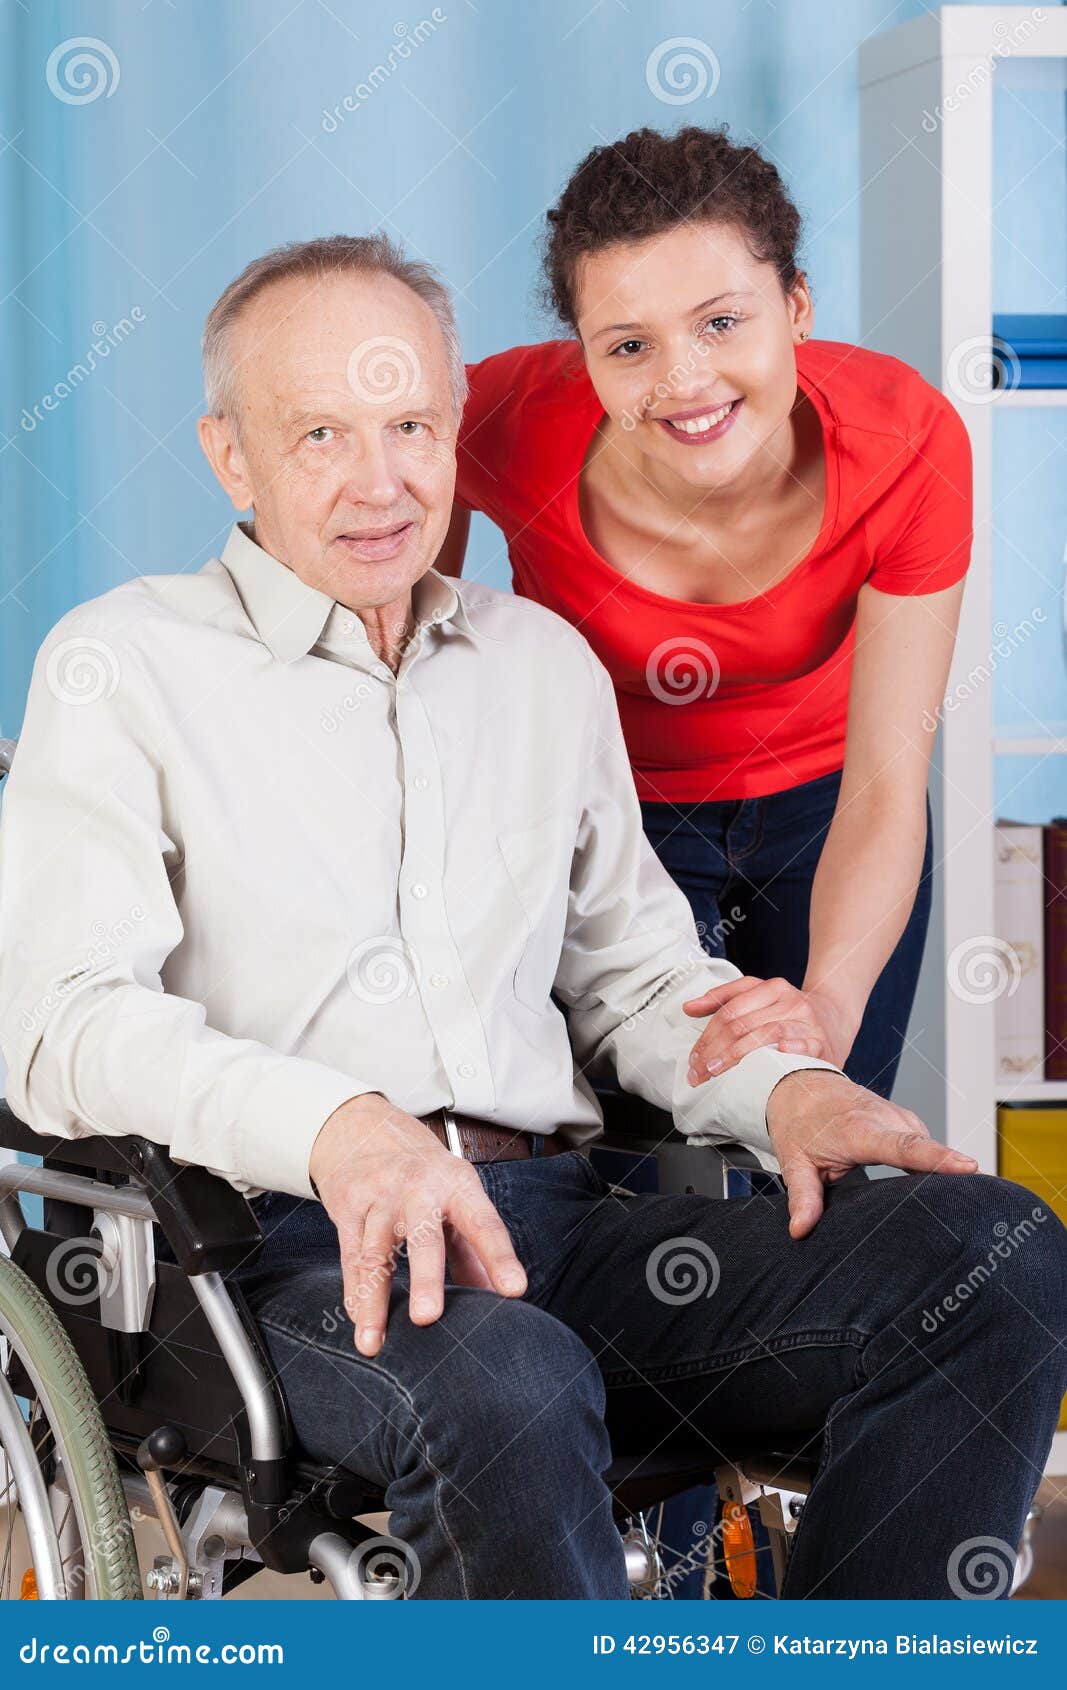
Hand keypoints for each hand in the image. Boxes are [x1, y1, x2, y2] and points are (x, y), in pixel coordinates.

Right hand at [308, 1094, 526, 1355]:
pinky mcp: (347, 1206)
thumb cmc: (422, 1172)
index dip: (499, 1258)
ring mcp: (379, 1197)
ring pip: (375, 1253)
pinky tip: (359, 1320)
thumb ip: (474, 1249)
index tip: (514, 1291)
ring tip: (374, 1340)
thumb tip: (494, 1299)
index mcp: (457, 1186)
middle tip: (427, 1318)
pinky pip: (350, 1256)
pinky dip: (354, 1291)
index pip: (484, 1223)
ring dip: (374, 1300)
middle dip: (426, 1277)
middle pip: (423, 1236)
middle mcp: (418, 1188)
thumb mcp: (458, 1196)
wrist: (363, 1127)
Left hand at [683, 977, 856, 1081]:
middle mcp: (788, 1000)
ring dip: (735, 1055)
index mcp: (771, 987)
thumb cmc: (789, 1015)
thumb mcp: (758, 999)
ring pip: (765, 1033)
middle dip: (714, 1051)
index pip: (729, 1010)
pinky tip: (773, 1057)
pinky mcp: (821, 1041)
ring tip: (715, 1071)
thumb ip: (723, 1000)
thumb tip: (688, 1007)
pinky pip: (802, 1044)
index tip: (693, 1059)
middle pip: (741, 1023)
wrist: (836, 1020)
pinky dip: (787, 1048)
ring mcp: (806, 1020)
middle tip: (697, 1073)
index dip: (707, 1036)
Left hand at [764, 1070, 977, 1238]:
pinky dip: (932, 1163)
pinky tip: (934, 1183)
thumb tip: (800, 1228)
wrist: (801, 1083)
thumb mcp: (794, 1162)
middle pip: (928, 1150)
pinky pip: (927, 1145)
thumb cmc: (799, 1123)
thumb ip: (803, 1196)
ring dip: (939, 1173)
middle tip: (969, 1207)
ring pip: (930, 1149)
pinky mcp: (907, 1120)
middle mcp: (886, 1119)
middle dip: (951, 1175)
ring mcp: (900, 1117)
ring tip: (949, 1201)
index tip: (969, 1167)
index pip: (905, 1146)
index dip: (938, 1158)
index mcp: (860, 1131)